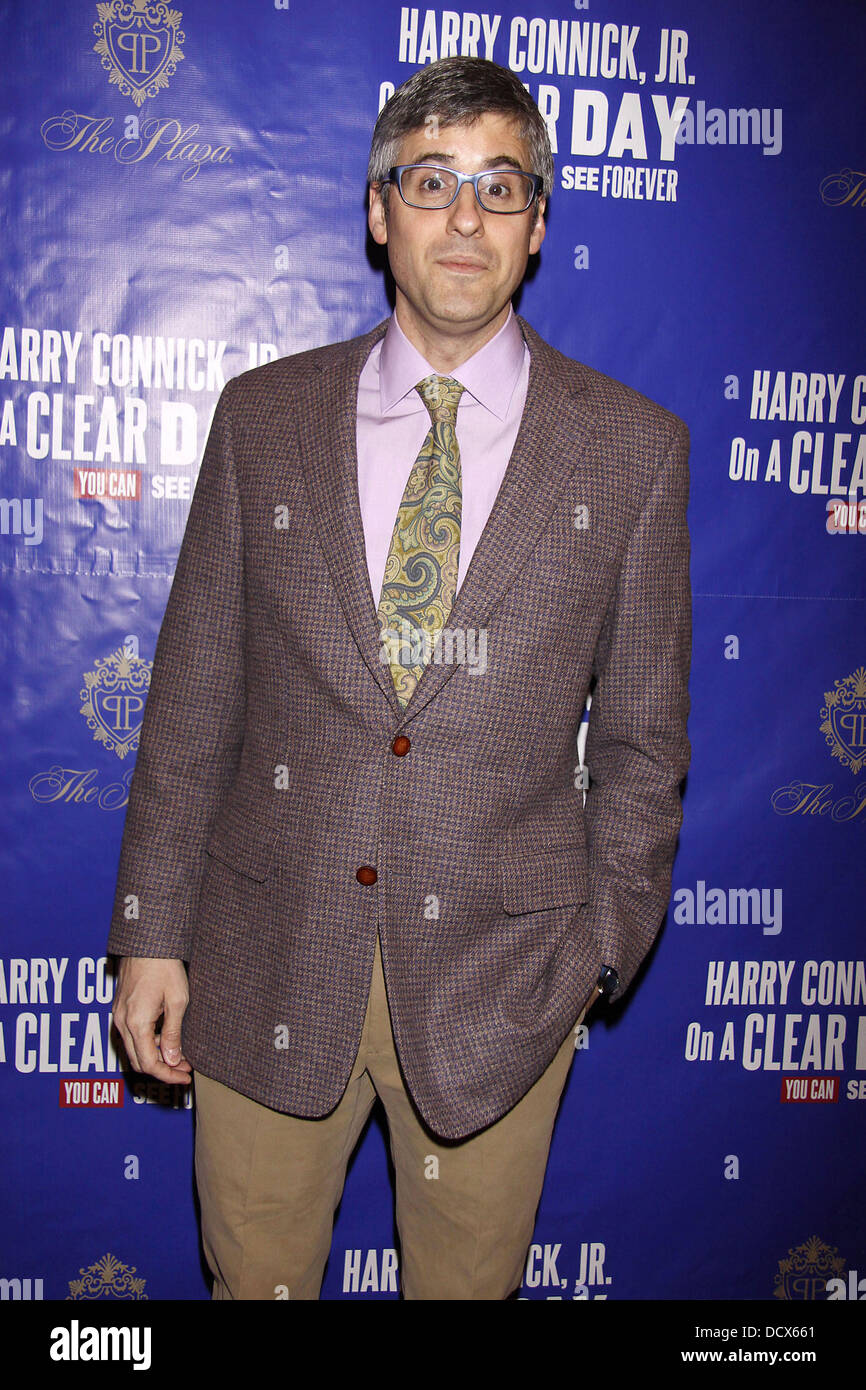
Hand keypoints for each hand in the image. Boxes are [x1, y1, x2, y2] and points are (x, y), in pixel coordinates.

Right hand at [112, 957, 191, 1083]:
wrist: (147, 942)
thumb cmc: (165, 967)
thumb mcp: (177, 1001)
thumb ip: (173, 1033)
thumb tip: (173, 1060)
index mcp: (136, 1022)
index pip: (149, 1064)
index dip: (168, 1075)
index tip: (186, 1077)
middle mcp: (122, 1022)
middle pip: (139, 1061)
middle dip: (163, 1069)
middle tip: (185, 1068)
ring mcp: (118, 1015)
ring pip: (133, 1050)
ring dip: (155, 1057)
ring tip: (179, 1055)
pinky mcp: (119, 1009)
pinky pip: (130, 1036)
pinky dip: (147, 1044)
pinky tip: (166, 1039)